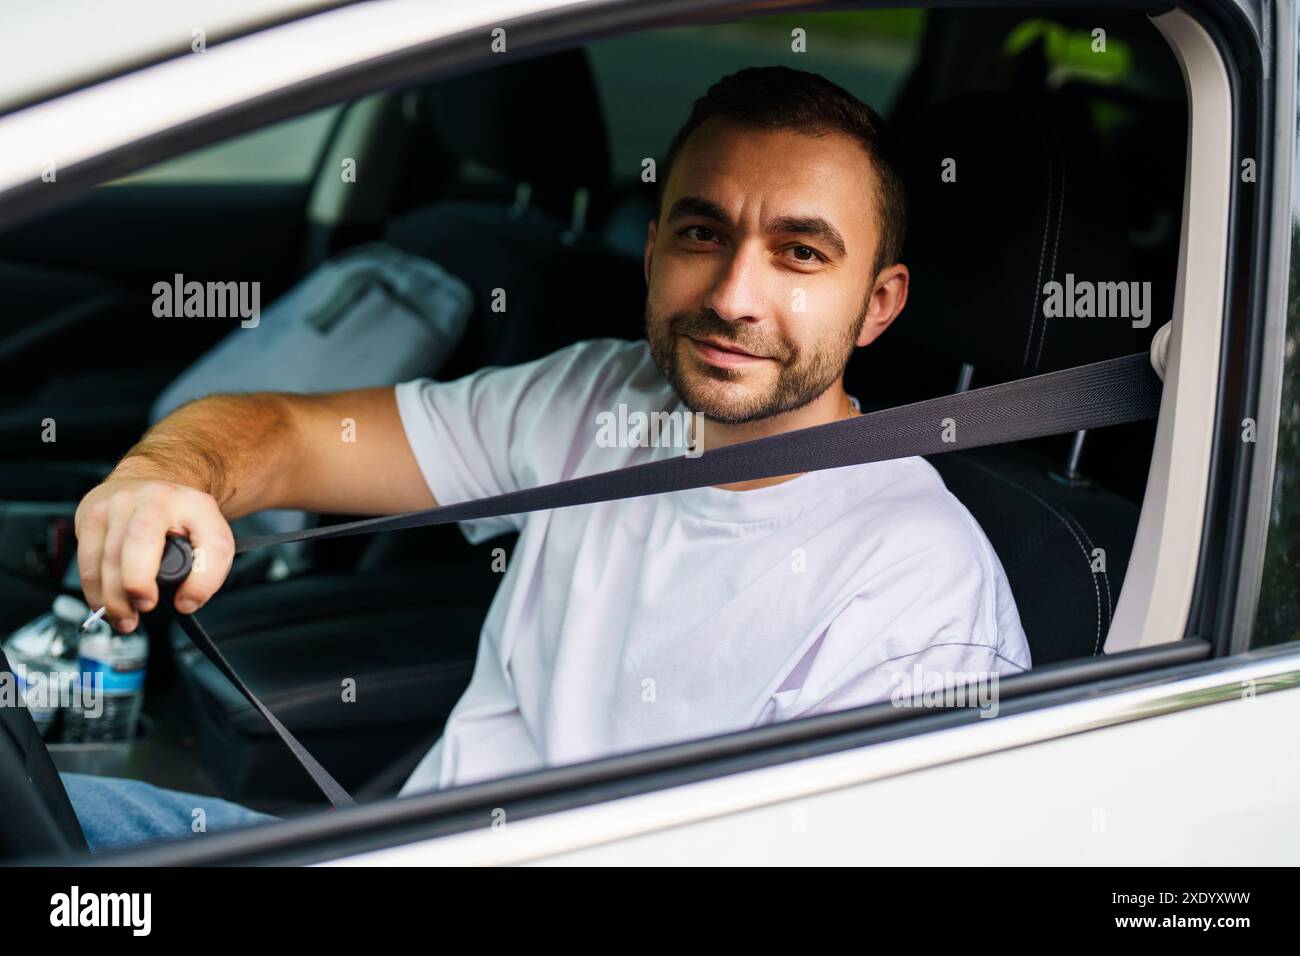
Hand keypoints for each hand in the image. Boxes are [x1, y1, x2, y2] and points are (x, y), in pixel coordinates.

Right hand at [73, 469, 234, 631]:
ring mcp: (118, 503)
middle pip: (142, 539)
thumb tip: (185, 602)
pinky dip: (94, 590)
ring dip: (114, 597)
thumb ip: (207, 569)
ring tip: (125, 619)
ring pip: (109, 556)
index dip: (201, 580)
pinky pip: (88, 560)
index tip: (187, 604)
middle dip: (138, 581)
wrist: (151, 482)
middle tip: (145, 607)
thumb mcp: (208, 536)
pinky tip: (105, 604)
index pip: (210, 543)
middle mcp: (155, 497)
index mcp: (196, 505)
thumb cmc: (180, 519)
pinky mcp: (91, 515)